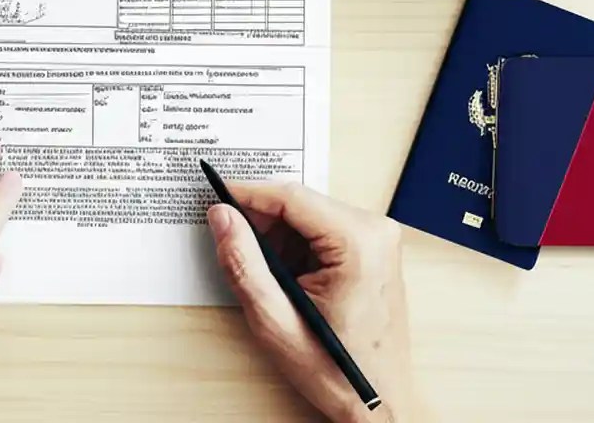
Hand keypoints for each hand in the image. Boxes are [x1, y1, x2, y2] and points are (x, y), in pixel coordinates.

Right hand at [207, 183, 425, 422]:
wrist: (379, 400)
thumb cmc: (338, 370)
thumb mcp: (276, 320)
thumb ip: (244, 263)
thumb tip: (222, 218)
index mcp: (359, 242)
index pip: (291, 196)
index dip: (246, 193)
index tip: (214, 196)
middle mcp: (375, 230)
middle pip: (299, 203)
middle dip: (261, 222)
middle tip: (231, 247)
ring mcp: (377, 238)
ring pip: (307, 216)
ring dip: (278, 238)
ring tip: (267, 279)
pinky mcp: (372, 248)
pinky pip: (321, 231)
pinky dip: (295, 248)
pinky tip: (288, 279)